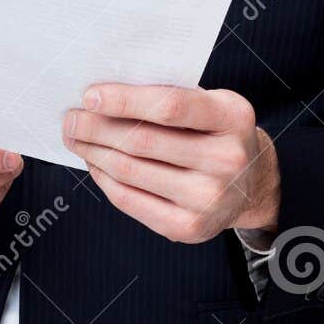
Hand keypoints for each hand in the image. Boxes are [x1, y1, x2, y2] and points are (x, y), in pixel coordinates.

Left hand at [62, 83, 279, 244]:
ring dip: (93, 152)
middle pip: (142, 141)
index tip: (90, 96)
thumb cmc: (218, 133)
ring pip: (130, 171)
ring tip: (77, 138)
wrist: (252, 184)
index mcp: (233, 116)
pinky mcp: (188, 228)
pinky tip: (94, 163)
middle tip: (71, 119)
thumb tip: (103, 95)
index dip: (124, 100)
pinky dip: (104, 179)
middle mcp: (226, 159)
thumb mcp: (211, 103)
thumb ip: (170, 95)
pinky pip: (130, 200)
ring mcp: (208, 199)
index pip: (170, 105)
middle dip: (96, 127)